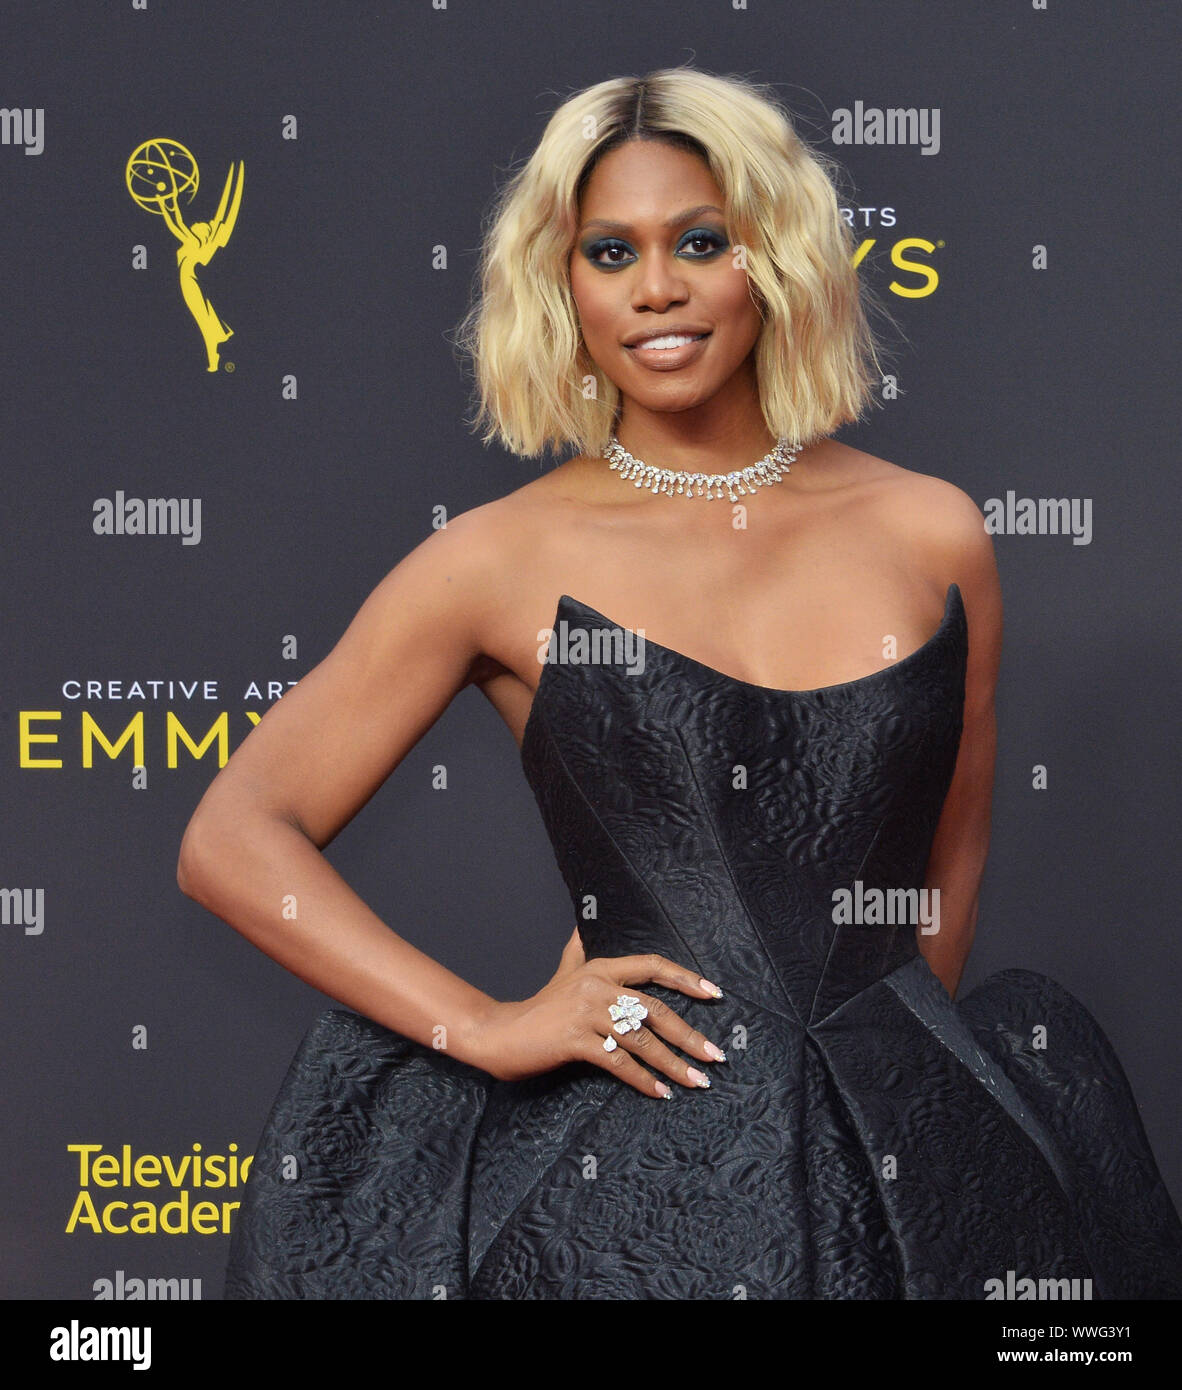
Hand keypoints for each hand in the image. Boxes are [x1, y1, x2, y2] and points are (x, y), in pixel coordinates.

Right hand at [471, 951, 726, 1097]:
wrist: (500, 1032)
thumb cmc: (538, 1007)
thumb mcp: (563, 972)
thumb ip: (578, 951)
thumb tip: (583, 927)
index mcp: (600, 968)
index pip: (651, 966)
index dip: (685, 978)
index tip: (714, 993)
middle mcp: (597, 986)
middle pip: (654, 1008)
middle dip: (689, 1035)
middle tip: (715, 1055)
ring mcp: (586, 1013)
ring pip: (642, 1039)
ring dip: (673, 1064)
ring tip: (697, 1081)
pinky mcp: (576, 1041)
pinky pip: (619, 1062)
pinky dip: (643, 1080)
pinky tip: (661, 1093)